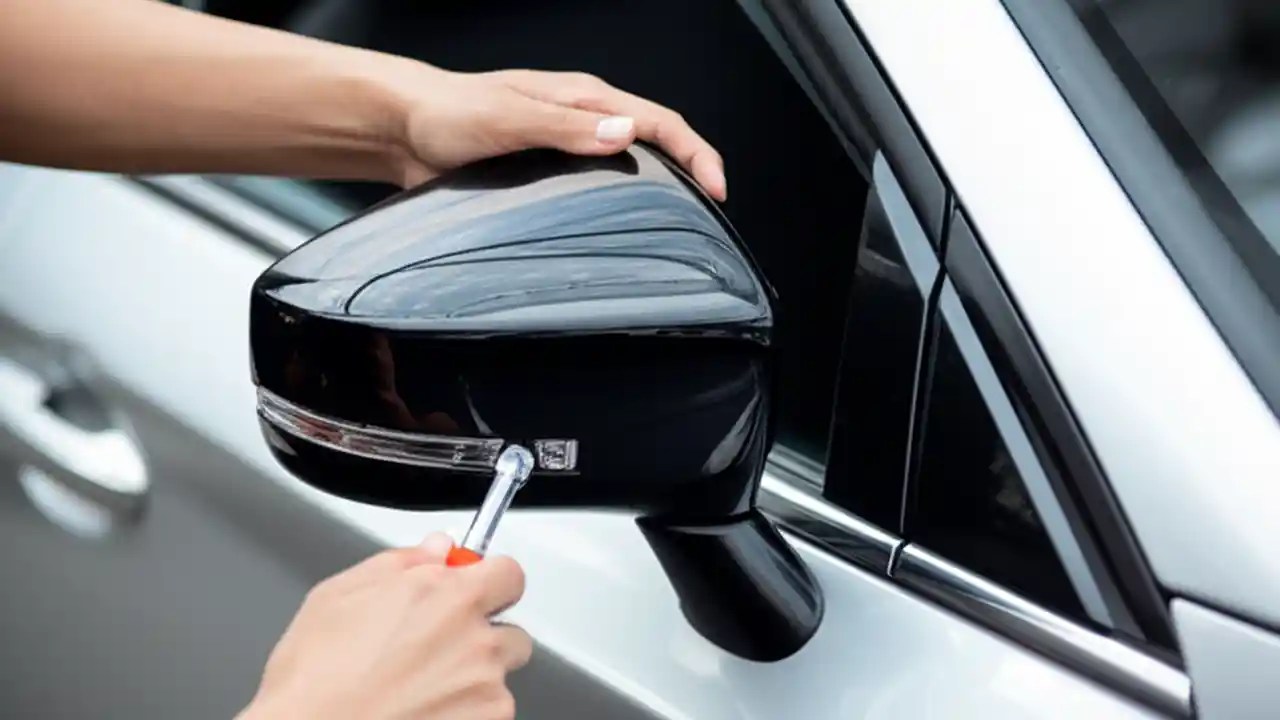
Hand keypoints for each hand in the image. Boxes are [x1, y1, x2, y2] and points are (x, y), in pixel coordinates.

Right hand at [239, 533, 530, 719]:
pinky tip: (423, 711)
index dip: (491, 582)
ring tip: (420, 689)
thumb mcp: (339, 595)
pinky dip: (466, 713)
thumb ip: (402, 562)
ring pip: (498, 678)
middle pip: (510, 631)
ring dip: (473, 680)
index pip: (509, 573)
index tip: (474, 592)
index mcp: (451, 597)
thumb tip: (435, 549)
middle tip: (439, 651)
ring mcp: (486, 688)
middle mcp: (478, 640)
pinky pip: (490, 713)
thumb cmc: (315, 679)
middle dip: (483, 638)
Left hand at [380, 63, 726, 200]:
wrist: (401, 130)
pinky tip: (621, 232)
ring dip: (658, 192)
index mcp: (581, 99)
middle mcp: (580, 122)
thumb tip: (623, 134)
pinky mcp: (545, 175)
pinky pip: (594, 191)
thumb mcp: (508, 116)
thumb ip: (564, 126)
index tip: (717, 188)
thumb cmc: (447, 115)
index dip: (697, 153)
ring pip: (628, 169)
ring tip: (680, 227)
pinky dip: (619, 207)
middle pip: (654, 144)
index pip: (658, 122)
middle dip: (691, 173)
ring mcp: (564, 149)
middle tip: (710, 214)